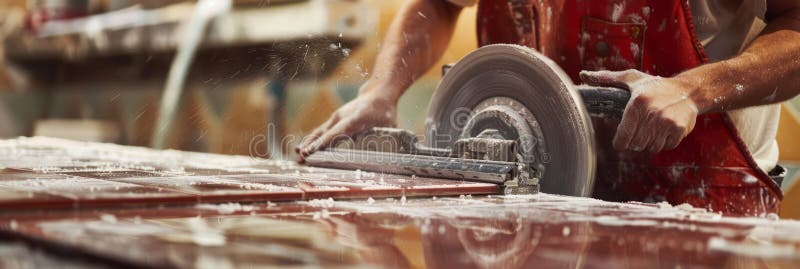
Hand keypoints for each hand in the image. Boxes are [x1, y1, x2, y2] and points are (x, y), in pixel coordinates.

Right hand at [295, 86, 397, 159]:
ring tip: (298, 155)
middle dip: (311, 147)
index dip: (323, 144)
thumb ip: (386, 142)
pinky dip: (313, 139)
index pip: (336, 133)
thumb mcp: (390, 127)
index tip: (311, 152)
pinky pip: (322, 130)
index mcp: (355, 119)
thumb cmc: (385, 113)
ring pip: (319, 131)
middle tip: (301, 158)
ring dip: (308, 143)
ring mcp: (337, 117)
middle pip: (323, 133)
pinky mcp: (335, 119)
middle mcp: (342, 117)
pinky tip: (305, 148)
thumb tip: (386, 161)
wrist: (378, 94)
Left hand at [580, 70, 699, 152]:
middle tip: (639, 131)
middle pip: (636, 144)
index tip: (621, 142)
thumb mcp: (630, 79)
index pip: (623, 136)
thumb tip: (583, 74)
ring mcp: (666, 122)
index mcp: (637, 102)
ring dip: (650, 143)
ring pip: (651, 147)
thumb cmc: (654, 85)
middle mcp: (652, 113)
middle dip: (635, 142)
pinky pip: (666, 147)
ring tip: (652, 129)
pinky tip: (664, 130)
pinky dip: (664, 143)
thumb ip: (606, 79)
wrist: (688, 90)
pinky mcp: (679, 129)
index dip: (620, 142)